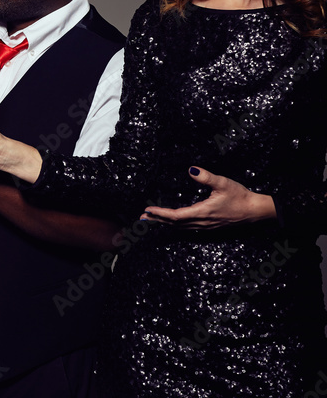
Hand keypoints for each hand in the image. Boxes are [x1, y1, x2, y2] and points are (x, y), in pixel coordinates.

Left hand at [142, 166, 275, 228]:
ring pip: (179, 227)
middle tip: (142, 218)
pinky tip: (170, 222)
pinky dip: (174, 225)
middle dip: (157, 220)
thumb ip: (206, 177)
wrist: (254, 210)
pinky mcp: (208, 226)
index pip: (176, 216)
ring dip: (164, 224)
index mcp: (202, 212)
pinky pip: (186, 228)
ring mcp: (204, 226)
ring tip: (151, 220)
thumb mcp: (223, 183)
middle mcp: (201, 222)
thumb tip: (191, 169)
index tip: (148, 210)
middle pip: (174, 224)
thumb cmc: (240, 196)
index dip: (160, 214)